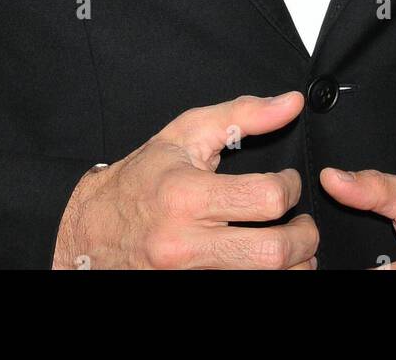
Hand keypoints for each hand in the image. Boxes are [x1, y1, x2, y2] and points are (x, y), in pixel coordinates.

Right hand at [53, 91, 317, 268]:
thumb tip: (291, 104)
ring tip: (291, 248)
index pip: (265, 198)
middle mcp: (185, 243)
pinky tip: (263, 264)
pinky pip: (240, 292)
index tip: (288, 183)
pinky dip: (265, 280)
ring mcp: (186, 277)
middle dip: (305, 239)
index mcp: (186, 195)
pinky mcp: (187, 293)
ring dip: (294, 267)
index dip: (291, 188)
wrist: (90, 231)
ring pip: (264, 282)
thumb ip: (242, 114)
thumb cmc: (141, 179)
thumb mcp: (186, 134)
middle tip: (305, 227)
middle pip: (272, 253)